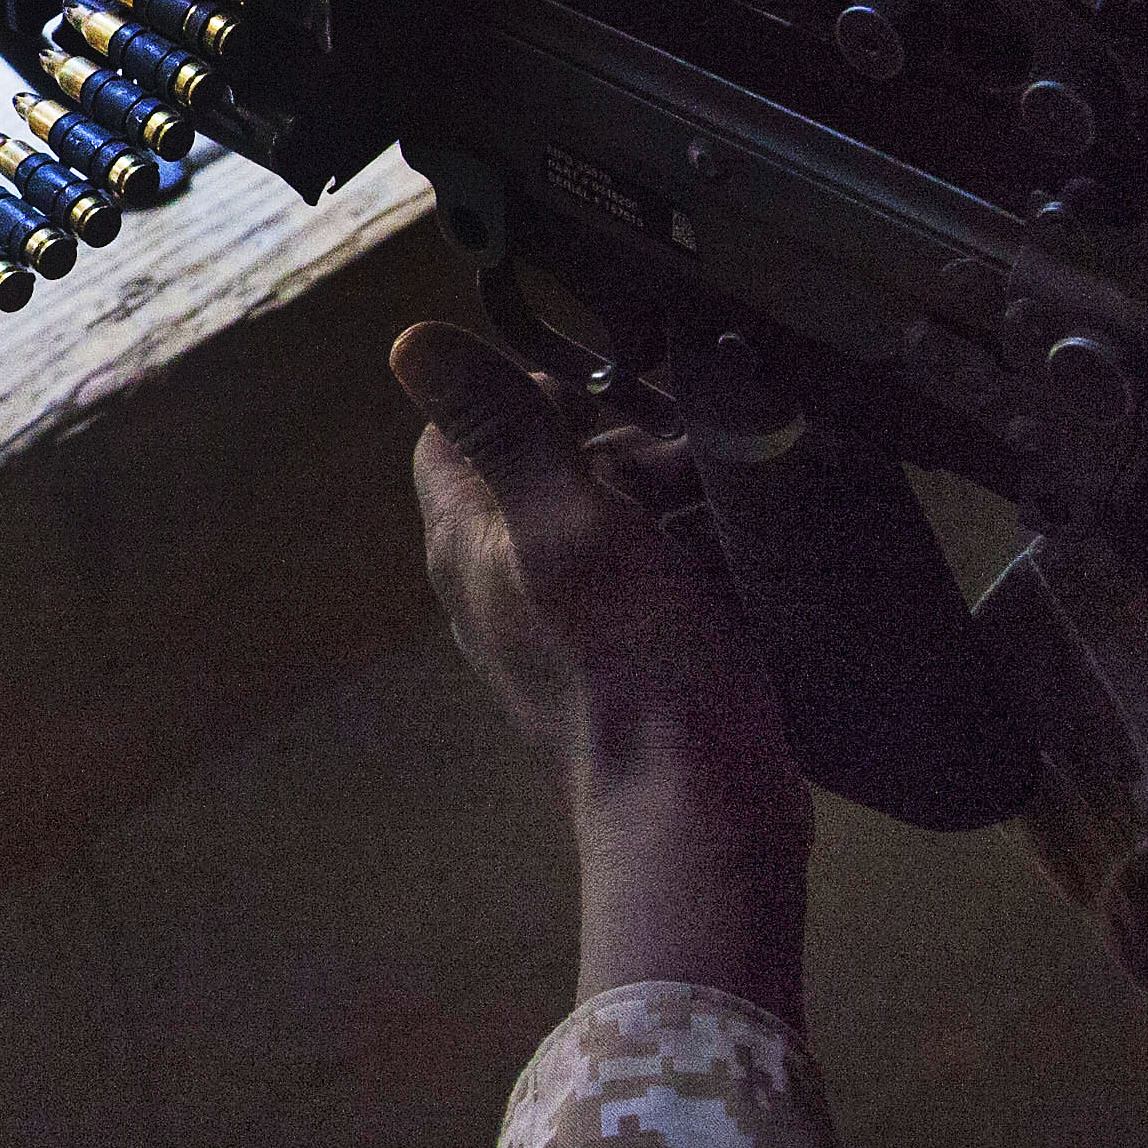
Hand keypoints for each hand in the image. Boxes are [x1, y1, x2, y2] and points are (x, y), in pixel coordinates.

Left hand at [393, 320, 812, 1018]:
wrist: (700, 804)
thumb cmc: (631, 664)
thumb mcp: (567, 519)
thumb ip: (499, 429)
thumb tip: (410, 342)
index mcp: (466, 543)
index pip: (453, 430)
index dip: (518, 387)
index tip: (601, 380)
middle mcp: (499, 582)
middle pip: (540, 467)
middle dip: (613, 437)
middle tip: (683, 434)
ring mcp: (562, 625)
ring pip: (604, 519)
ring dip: (662, 489)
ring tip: (720, 487)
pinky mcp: (626, 656)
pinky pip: (648, 573)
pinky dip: (689, 546)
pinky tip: (737, 547)